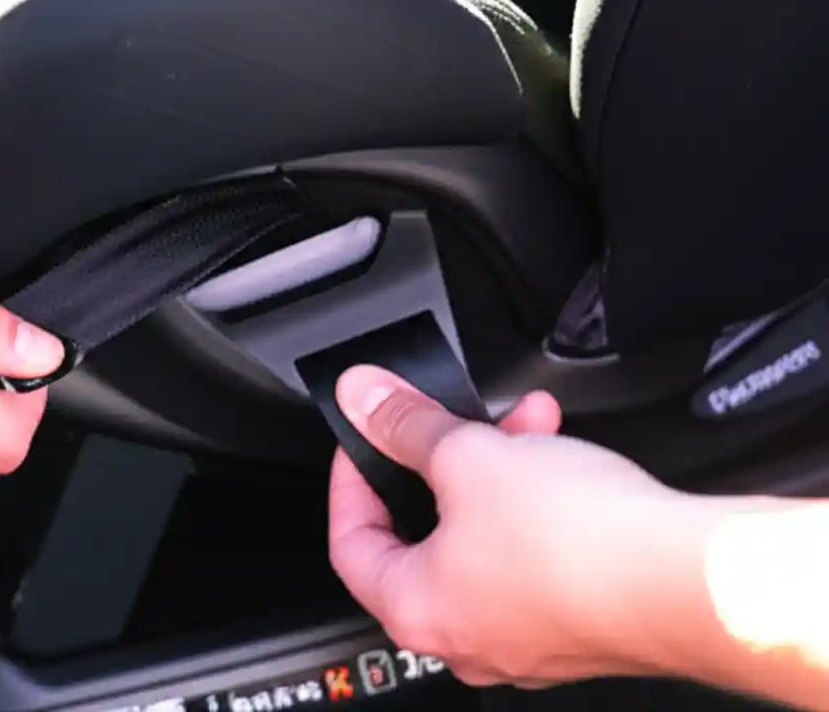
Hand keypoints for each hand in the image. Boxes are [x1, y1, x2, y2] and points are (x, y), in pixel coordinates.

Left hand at [328, 365, 687, 687]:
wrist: (687, 581)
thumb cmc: (575, 545)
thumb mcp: (466, 455)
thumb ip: (406, 424)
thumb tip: (364, 399)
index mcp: (414, 610)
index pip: (350, 542)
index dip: (351, 479)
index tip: (367, 439)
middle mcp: (465, 637)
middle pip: (427, 534)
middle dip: (444, 460)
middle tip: (451, 420)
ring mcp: (526, 637)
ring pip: (489, 537)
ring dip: (500, 469)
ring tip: (528, 422)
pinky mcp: (580, 624)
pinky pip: (539, 555)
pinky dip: (541, 503)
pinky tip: (564, 457)